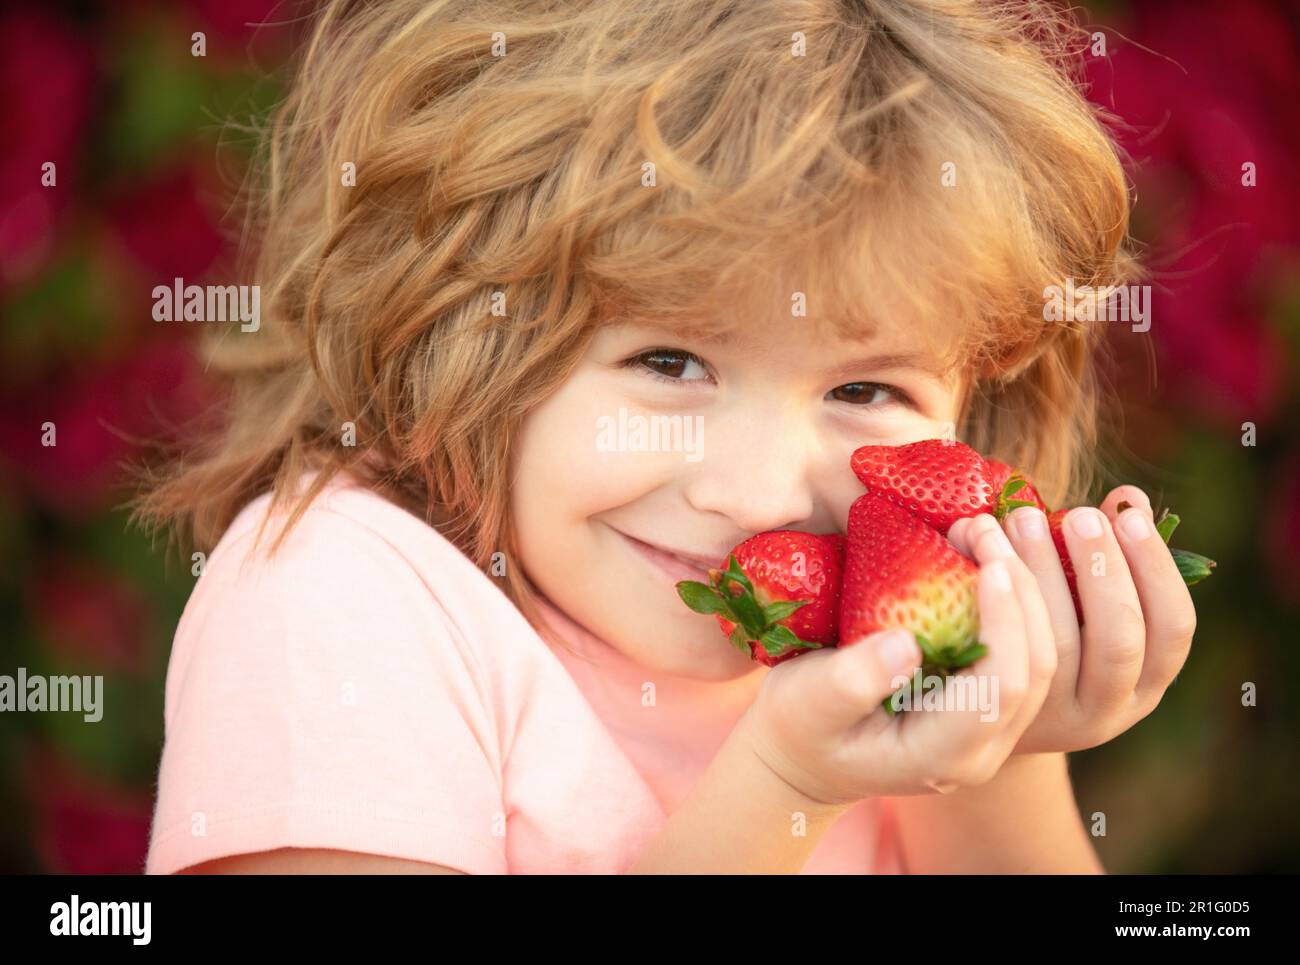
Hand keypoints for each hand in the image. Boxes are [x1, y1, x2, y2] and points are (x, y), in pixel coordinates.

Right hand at [740, 548, 1054, 805]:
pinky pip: (1024, 649)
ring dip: (1027, 588)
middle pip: (1036, 668)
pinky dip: (1015, 599)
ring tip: (987, 530)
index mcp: (941, 756)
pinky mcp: (988, 702)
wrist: (804, 753)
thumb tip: (905, 644)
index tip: (990, 563)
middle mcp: (981, 750)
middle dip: (1024, 591)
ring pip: (1042, 657)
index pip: (1002, 686)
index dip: (1006, 622)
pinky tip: (989, 553)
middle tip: (987, 526)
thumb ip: (850, 683)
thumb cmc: (798, 725)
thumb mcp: (805, 704)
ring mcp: (992, 730)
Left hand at [947, 485, 1197, 753]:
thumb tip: (1129, 496)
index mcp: (1146, 682)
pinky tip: (987, 555)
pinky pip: (1010, 651)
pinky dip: (1003, 599)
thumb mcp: (1086, 605)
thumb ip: (1111, 555)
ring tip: (1023, 517)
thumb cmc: (1047, 638)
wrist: (983, 713)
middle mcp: (1109, 711)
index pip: (1174, 627)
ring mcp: (1055, 718)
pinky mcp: (1004, 713)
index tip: (1129, 516)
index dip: (1156, 568)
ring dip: (1044, 572)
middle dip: (1103, 569)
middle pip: (1120, 639)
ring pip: (1059, 644)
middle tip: (1079, 514)